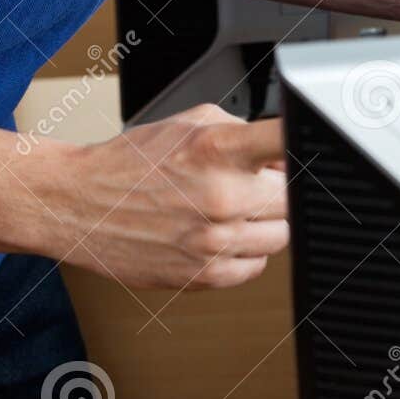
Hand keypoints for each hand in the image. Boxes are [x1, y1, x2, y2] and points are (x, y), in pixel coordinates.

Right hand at [8, 105, 287, 290]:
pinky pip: (256, 268)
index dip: (309, 141)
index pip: (284, 142)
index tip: (323, 140)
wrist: (76, 203)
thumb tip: (284, 158)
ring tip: (229, 208)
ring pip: (281, 236)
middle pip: (293, 198)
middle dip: (278, 188)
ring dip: (265, 222)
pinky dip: (246, 252)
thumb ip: (246, 133)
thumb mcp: (190, 123)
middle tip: (251, 181)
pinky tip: (217, 234)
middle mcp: (220, 196)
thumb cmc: (132, 162)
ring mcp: (214, 240)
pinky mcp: (203, 276)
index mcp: (217, 149)